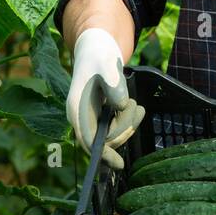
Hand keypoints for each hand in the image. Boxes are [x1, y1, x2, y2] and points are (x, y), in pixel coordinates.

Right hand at [66, 27, 144, 170]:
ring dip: (130, 123)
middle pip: (105, 140)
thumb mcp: (107, 64)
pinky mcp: (100, 118)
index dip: (103, 153)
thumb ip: (114, 83)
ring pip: (113, 136)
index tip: (119, 164)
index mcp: (76, 108)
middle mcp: (80, 118)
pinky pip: (117, 129)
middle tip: (138, 108)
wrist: (97, 50)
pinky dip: (129, 121)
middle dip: (126, 128)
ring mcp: (89, 119)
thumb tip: (121, 105)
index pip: (88, 139)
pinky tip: (138, 109)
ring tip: (139, 107)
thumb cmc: (99, 56)